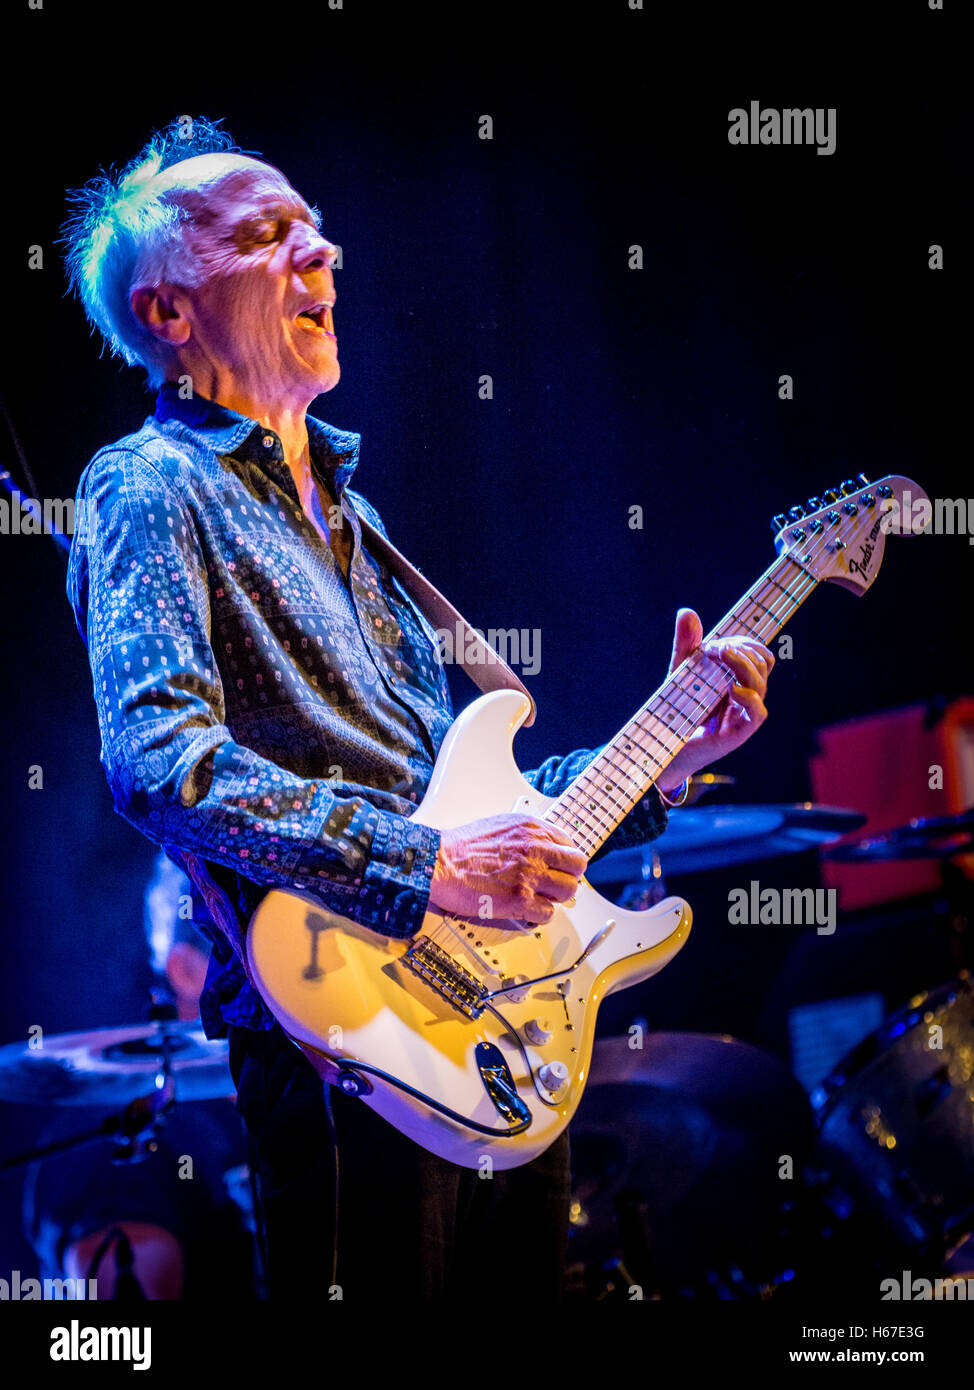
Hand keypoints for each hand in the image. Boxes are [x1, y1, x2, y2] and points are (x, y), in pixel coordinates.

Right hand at [429, 813, 587, 930]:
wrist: (439, 863)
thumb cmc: (462, 846)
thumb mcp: (502, 824)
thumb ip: (528, 834)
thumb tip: (545, 846)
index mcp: (532, 828)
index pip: (570, 844)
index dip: (564, 859)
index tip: (559, 866)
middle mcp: (536, 849)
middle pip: (577, 867)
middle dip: (567, 877)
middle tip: (554, 883)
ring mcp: (530, 875)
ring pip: (568, 892)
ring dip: (555, 897)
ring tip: (540, 897)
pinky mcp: (520, 900)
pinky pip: (548, 913)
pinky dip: (539, 914)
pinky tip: (527, 909)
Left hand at [658, 607, 773, 791]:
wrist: (665, 745)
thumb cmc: (678, 708)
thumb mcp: (681, 671)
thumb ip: (687, 644)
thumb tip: (686, 613)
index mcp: (738, 677)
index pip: (758, 652)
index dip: (744, 642)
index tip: (715, 642)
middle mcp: (746, 693)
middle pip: (763, 662)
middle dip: (740, 649)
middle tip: (712, 649)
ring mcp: (744, 713)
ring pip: (761, 682)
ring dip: (741, 664)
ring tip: (719, 657)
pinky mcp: (739, 732)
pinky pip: (758, 712)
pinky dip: (748, 696)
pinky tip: (730, 688)